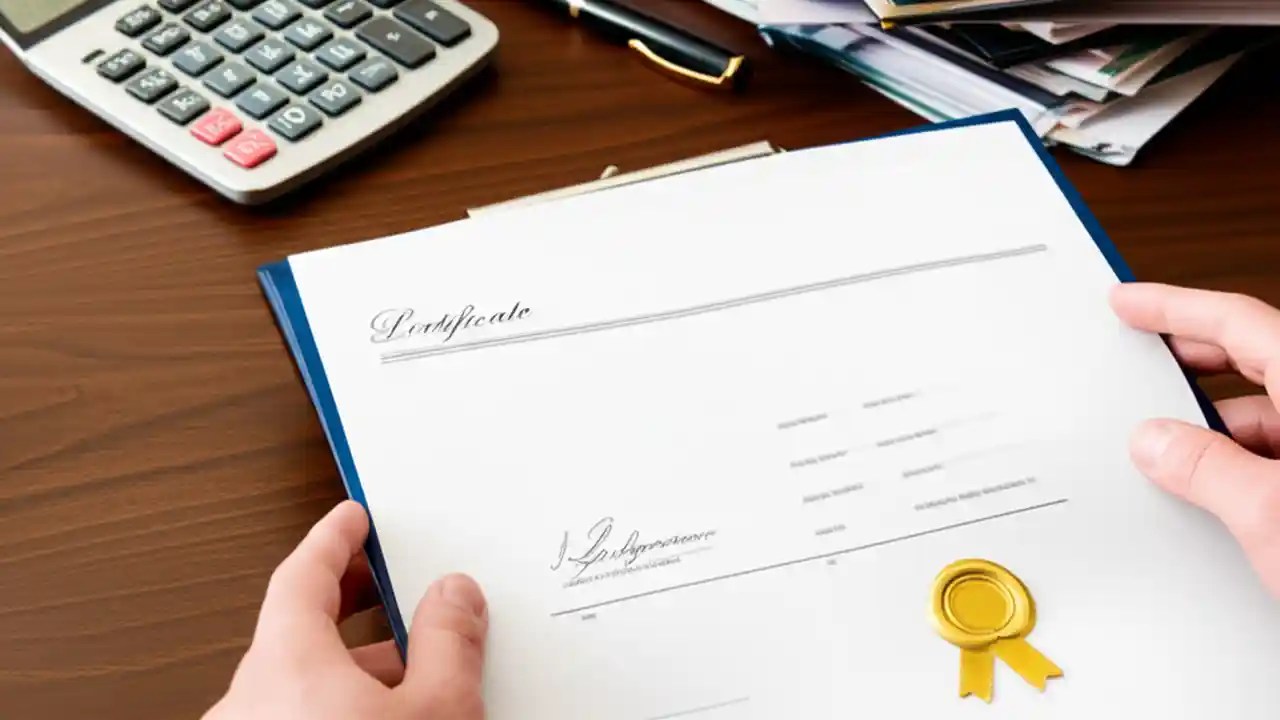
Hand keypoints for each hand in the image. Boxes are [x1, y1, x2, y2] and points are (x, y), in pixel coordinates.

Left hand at [204, 501, 487, 719]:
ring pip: (299, 683)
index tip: (351, 517)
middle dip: (352, 607)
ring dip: (351, 668)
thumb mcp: (436, 711)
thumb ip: (447, 644)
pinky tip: (385, 714)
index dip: (333, 540)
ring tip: (412, 670)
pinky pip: (295, 714)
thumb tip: (454, 596)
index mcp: (284, 665)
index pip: (301, 577)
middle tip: (385, 582)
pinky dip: (335, 704)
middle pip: (299, 632)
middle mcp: (248, 700)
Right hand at [1111, 283, 1279, 596]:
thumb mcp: (1268, 513)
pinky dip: (1250, 468)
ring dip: (1222, 436)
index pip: (1239, 321)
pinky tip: (1221, 499)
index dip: (1173, 307)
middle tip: (1146, 370)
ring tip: (1174, 466)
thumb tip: (1158, 442)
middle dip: (1196, 369)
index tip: (1132, 302)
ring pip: (1273, 418)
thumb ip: (1202, 466)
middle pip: (1259, 362)